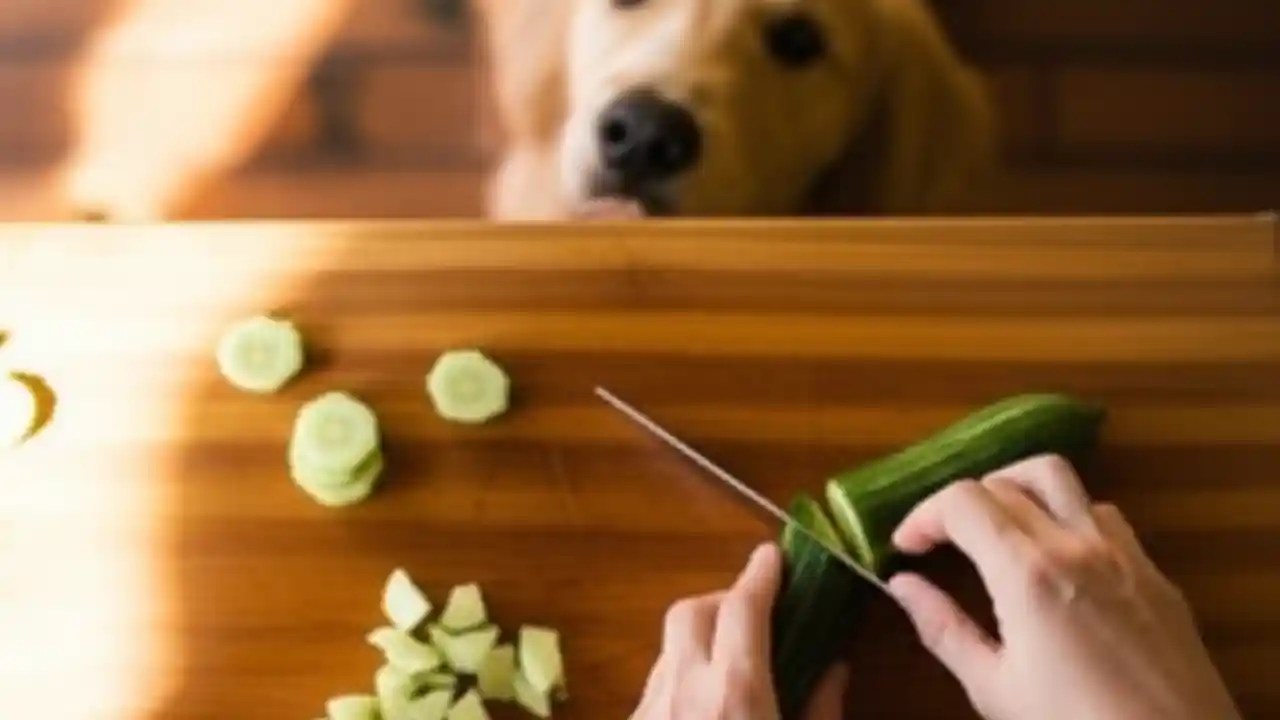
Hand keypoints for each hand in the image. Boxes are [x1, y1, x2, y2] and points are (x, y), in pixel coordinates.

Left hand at [631, 543, 848, 719]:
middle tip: (753, 616)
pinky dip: (681, 682)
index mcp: (735, 692)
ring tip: (731, 668)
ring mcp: (648, 711)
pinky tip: (704, 710)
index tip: (772, 555)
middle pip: (689, 613)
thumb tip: (833, 669)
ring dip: (698, 644)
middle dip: (720, 602)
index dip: (759, 575)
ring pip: (667, 652)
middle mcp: (684, 691)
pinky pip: (655, 690)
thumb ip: (822, 711)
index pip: (742, 608)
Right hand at [890, 454, 1240, 719]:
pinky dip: (1066, 514)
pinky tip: (1056, 556)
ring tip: (996, 528)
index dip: (923, 514)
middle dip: (962, 502)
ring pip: (1060, 479)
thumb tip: (901, 585)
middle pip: (1006, 480)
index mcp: (1028, 572)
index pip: (962, 501)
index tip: (906, 547)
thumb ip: (942, 628)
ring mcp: (1122, 552)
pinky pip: (1103, 514)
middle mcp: (1076, 544)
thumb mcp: (994, 688)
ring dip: (1017, 489)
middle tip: (942, 540)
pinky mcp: (1154, 572)